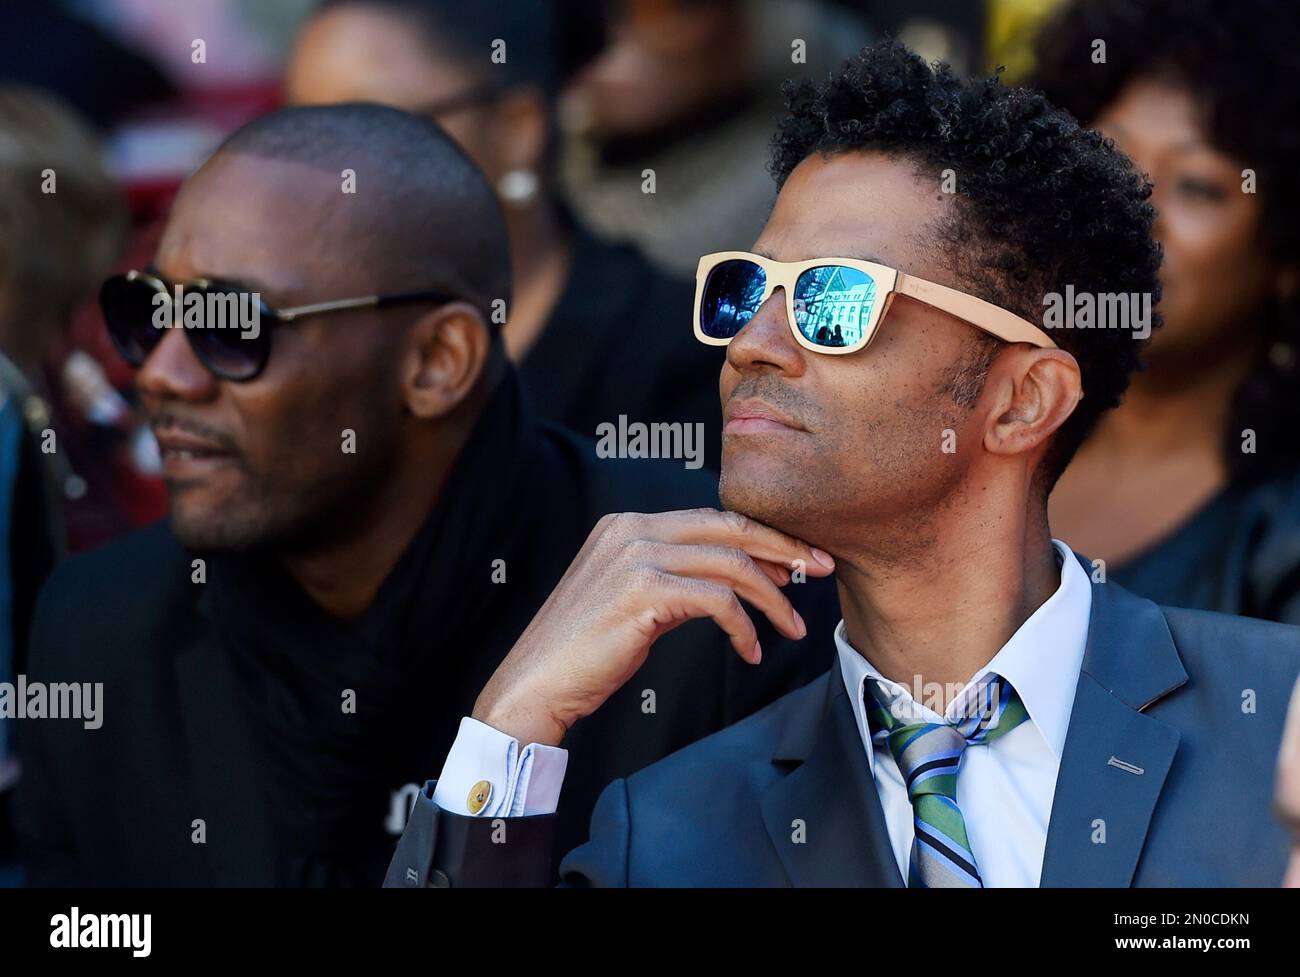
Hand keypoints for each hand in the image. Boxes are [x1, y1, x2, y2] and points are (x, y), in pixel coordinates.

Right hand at [472, 508, 835, 746]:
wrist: (536, 685)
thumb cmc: (584, 652)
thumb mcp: (634, 601)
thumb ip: (674, 580)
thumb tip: (730, 584)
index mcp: (628, 524)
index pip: (713, 517)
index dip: (763, 535)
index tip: (798, 556)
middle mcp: (632, 529)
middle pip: (730, 526)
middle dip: (784, 547)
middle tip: (821, 569)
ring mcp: (636, 556)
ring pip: (731, 563)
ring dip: (772, 598)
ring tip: (792, 628)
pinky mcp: (644, 590)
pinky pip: (718, 600)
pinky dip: (744, 626)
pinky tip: (749, 651)